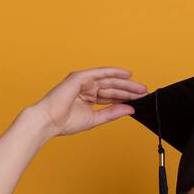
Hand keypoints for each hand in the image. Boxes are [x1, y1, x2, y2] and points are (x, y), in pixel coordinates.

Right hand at [29, 67, 147, 137]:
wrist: (48, 121)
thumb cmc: (65, 122)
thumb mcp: (94, 119)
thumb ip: (111, 113)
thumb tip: (129, 109)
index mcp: (88, 98)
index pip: (111, 96)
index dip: (125, 98)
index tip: (139, 100)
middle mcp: (86, 87)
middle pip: (112, 87)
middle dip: (129, 90)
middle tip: (144, 92)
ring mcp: (83, 81)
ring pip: (108, 80)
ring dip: (125, 82)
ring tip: (140, 87)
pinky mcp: (79, 77)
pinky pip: (100, 73)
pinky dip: (113, 72)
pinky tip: (126, 74)